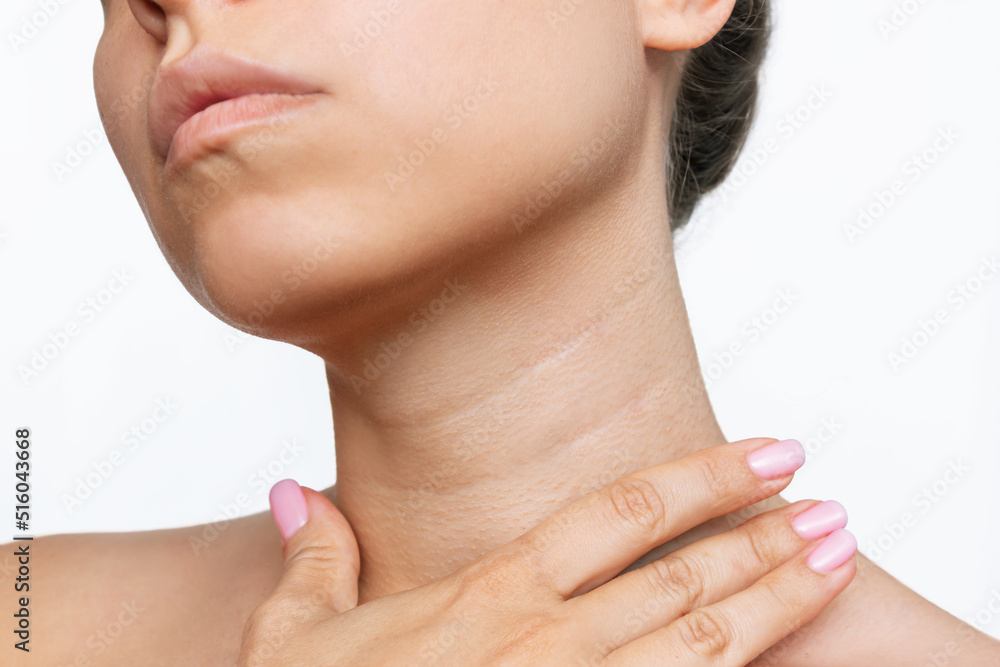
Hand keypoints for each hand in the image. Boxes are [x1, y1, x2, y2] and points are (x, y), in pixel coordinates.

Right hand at [238, 437, 856, 665]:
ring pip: (699, 646)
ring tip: (835, 560)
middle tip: (833, 508)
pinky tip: (779, 658)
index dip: (704, 477)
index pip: (619, 512)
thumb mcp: (293, 638)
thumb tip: (293, 491)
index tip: (771, 454)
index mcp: (486, 596)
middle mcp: (540, 644)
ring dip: (776, 601)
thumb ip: (312, 557)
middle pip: (680, 576)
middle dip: (765, 537)